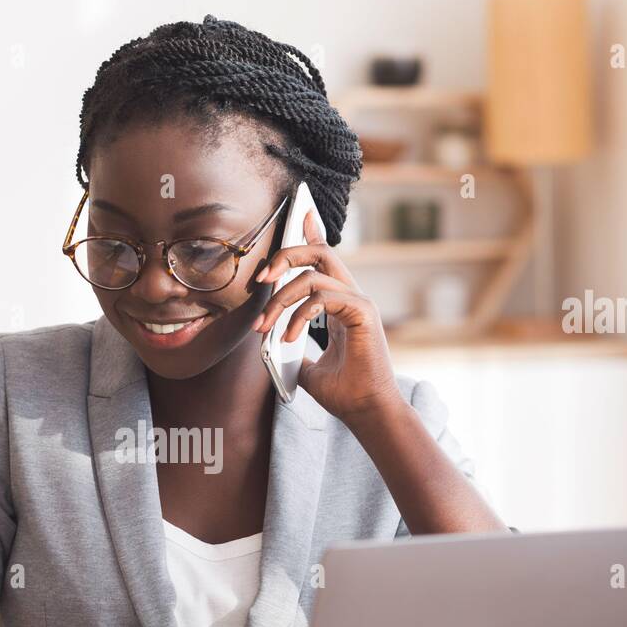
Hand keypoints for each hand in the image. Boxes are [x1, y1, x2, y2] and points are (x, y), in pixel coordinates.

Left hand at [253, 209, 403, 425]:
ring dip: (280, 299)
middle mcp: (351, 297)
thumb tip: (268, 345)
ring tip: (265, 327)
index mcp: (340, 304)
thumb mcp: (306, 368)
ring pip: (314, 275)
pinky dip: (299, 315)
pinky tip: (290, 337)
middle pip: (319, 253)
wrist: (366, 413)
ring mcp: (359, 303)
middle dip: (285, 256)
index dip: (312, 232)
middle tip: (261, 279)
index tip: (299, 213)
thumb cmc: (343, 393)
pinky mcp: (363, 313)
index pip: (324, 259)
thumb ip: (291, 350)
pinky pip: (323, 298)